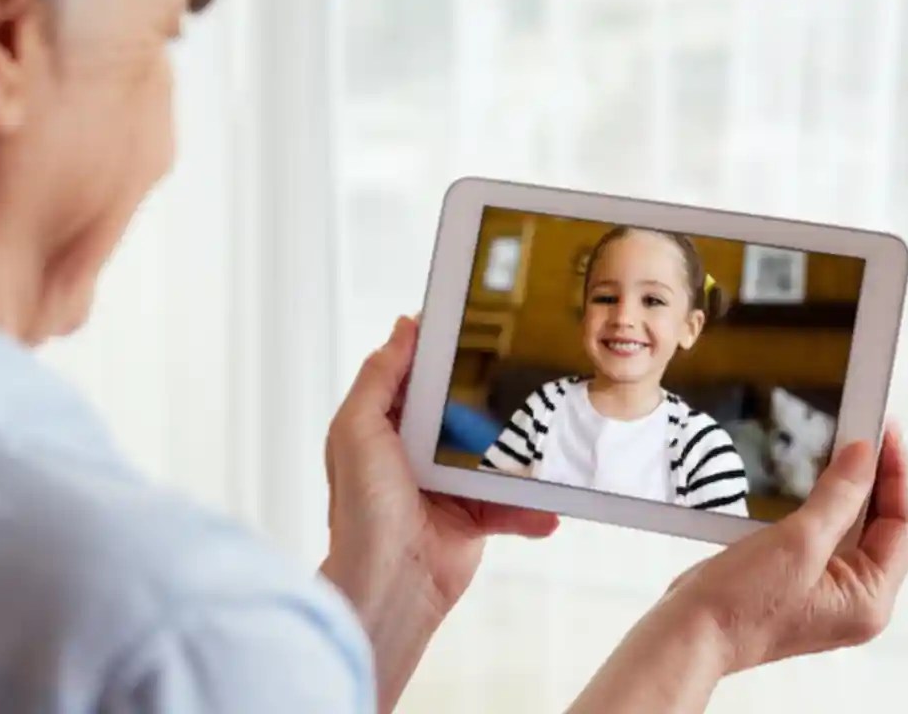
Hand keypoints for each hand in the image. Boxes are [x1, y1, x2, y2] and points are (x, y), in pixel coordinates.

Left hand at [320, 315, 557, 711]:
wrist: (390, 585)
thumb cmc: (362, 511)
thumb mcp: (357, 430)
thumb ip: (379, 377)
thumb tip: (404, 328)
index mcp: (384, 427)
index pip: (418, 377)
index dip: (443, 351)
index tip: (477, 322)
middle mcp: (416, 453)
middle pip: (464, 410)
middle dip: (493, 398)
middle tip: (529, 373)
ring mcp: (448, 486)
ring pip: (496, 455)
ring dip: (523, 455)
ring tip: (551, 440)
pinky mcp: (475, 519)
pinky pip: (513, 504)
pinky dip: (533, 507)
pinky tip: (549, 507)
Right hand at [664, 424, 907, 672]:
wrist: (689, 634)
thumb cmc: (739, 605)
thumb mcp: (797, 542)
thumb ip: (839, 496)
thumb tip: (864, 457)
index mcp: (869, 599)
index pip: (904, 525)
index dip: (898, 474)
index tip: (885, 432)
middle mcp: (858, 601)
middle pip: (886, 528)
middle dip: (879, 479)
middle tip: (870, 432)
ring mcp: (830, 595)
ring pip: (857, 530)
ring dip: (853, 490)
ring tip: (849, 450)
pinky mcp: (803, 584)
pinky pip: (829, 538)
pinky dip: (829, 507)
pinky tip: (821, 482)